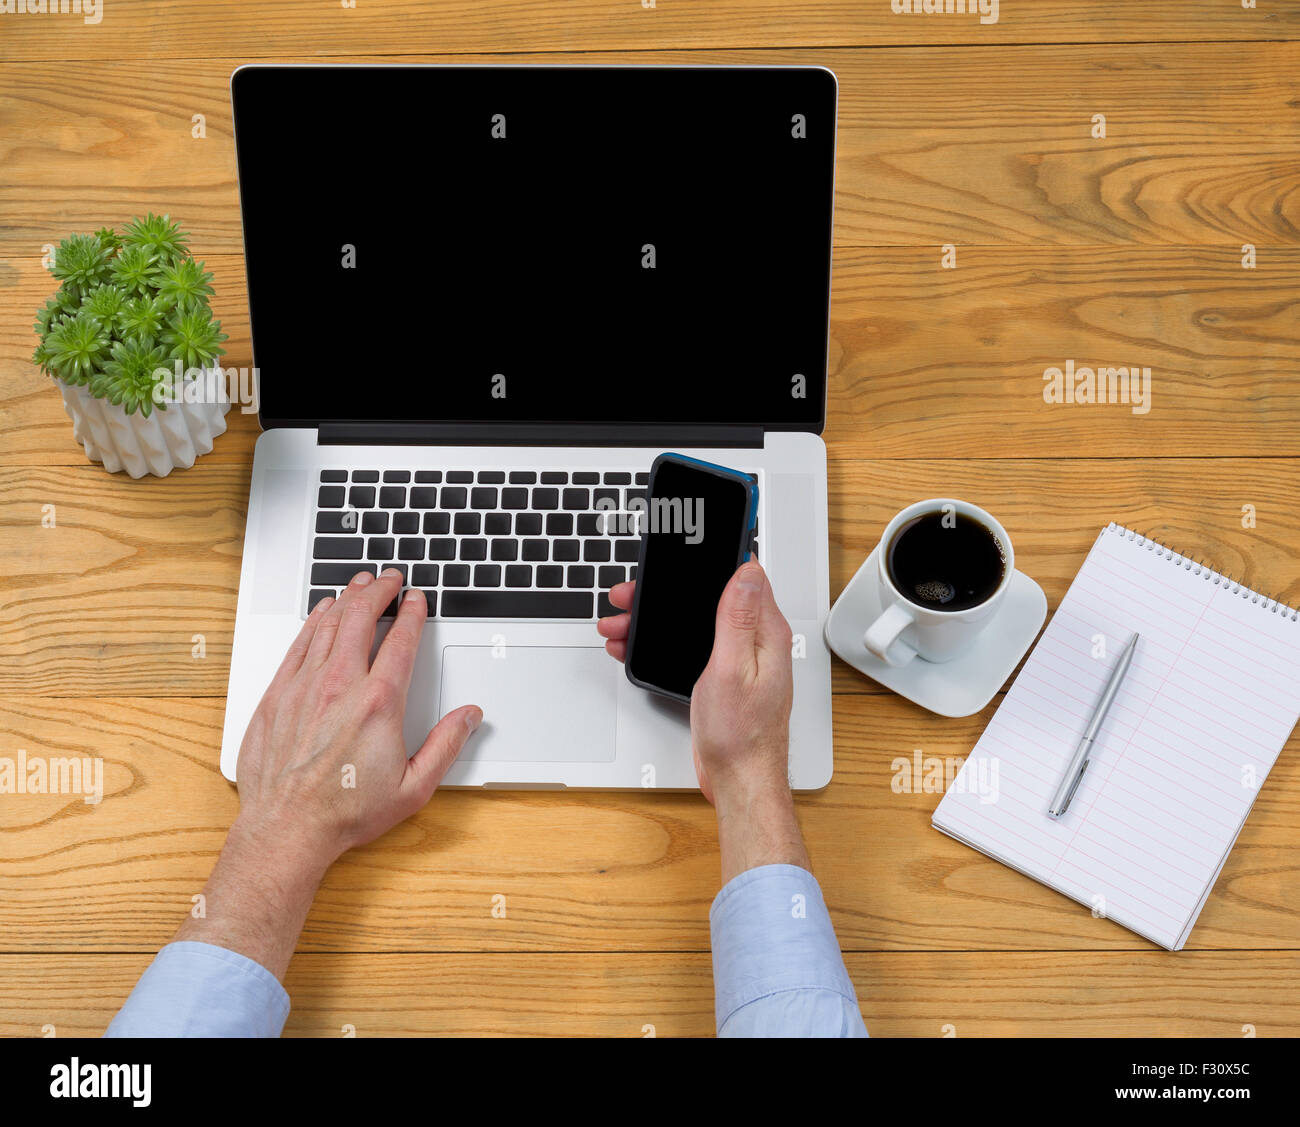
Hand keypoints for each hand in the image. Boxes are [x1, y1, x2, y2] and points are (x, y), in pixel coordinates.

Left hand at [176, 568, 480, 977]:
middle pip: (362, 618)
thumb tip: (469, 716)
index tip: (417, 599)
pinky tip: (322, 612)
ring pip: (328, 625)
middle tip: (389, 579)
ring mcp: (304, 687)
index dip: (413, 613)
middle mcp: (340, 686)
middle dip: (379, 591)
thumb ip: (447, 746)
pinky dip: (313, 621)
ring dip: (347, 599)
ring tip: (359, 584)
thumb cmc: (346, 812)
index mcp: (379, 704)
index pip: (401, 640)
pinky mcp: (277, 695)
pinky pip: (298, 644)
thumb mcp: (414, 788)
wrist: (287, 828)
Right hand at [598, 562, 808, 881]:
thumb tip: (746, 569)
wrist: (740, 781)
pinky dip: (662, 641)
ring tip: (621, 623)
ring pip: (693, 621)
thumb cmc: (742, 735)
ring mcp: (740, 659)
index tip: (691, 542)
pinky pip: (691, 644)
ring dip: (657, 618)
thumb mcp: (733, 668)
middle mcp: (756, 641)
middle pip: (710, 597)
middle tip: (631, 594)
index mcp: (765, 633)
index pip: (744, 576)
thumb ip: (737, 617)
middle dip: (668, 592)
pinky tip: (635, 646)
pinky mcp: (724, 676)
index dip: (715, 557)